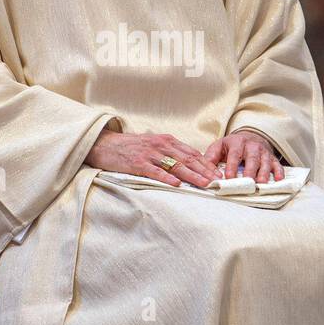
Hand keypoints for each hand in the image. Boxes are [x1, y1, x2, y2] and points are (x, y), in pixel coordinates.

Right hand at [86, 130, 220, 187]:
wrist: (104, 144)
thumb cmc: (130, 147)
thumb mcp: (153, 145)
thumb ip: (169, 152)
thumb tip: (189, 164)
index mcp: (167, 140)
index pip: (192, 153)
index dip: (207, 164)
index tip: (219, 174)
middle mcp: (161, 145)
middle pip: (188, 159)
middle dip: (205, 171)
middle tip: (218, 181)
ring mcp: (150, 154)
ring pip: (176, 165)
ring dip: (192, 175)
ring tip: (204, 184)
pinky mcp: (138, 163)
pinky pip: (155, 171)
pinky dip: (166, 177)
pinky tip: (177, 184)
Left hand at [203, 130, 282, 182]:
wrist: (250, 136)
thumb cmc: (232, 146)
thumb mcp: (219, 146)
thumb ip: (211, 157)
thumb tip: (204, 170)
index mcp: (237, 143)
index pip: (235, 155)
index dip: (232, 166)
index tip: (229, 177)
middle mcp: (251, 146)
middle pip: (252, 158)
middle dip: (250, 170)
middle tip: (248, 182)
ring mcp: (263, 152)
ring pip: (265, 162)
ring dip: (264, 172)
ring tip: (262, 183)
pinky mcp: (271, 157)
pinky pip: (277, 164)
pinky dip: (279, 171)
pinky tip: (278, 179)